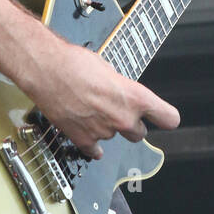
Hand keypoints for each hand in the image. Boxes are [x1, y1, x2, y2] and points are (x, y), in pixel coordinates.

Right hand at [29, 38, 179, 158]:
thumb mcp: (108, 68)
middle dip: (131, 123)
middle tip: (117, 109)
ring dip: (106, 126)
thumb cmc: (74, 63)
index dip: (165, 117)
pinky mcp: (83, 140)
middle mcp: (123, 119)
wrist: (45, 70)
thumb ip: (122, 88)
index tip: (163, 117)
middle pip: (140, 133)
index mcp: (135, 98)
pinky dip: (92, 142)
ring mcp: (103, 132)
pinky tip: (86, 128)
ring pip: (114, 137)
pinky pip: (95, 150)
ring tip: (90, 108)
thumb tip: (121, 94)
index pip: (169, 118)